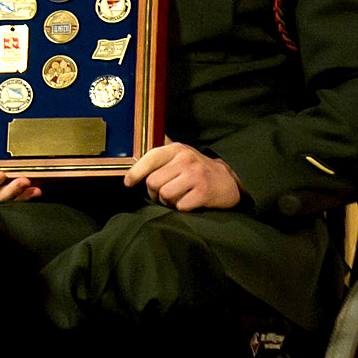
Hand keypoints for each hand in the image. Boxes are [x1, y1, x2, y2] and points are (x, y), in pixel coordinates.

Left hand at [125, 142, 242, 209]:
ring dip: (166, 201)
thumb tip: (134, 148)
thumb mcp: (181, 154)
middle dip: (153, 193)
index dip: (135, 173)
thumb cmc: (197, 169)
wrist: (229, 182)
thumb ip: (160, 153)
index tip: (128, 183)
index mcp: (176, 149)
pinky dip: (180, 208)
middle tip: (161, 194)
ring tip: (175, 198)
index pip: (149, 159)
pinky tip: (188, 202)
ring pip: (164, 195)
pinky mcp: (204, 192)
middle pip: (153, 182)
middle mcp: (185, 159)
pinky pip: (180, 206)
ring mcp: (196, 176)